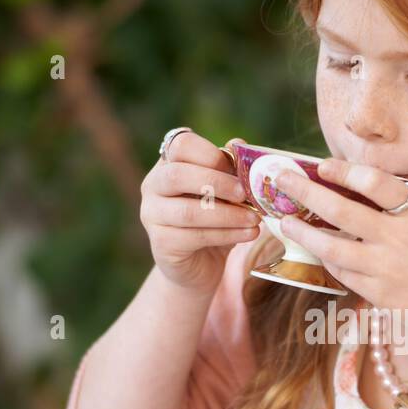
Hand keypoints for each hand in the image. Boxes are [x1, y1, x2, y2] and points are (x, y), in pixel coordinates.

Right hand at [140, 132, 260, 293]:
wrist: (201, 265)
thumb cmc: (216, 221)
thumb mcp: (227, 193)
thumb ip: (231, 169)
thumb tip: (239, 143)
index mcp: (169, 163)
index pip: (180, 144)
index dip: (211, 154)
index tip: (238, 171)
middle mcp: (153, 186)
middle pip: (177, 175)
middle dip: (217, 183)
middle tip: (245, 194)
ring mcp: (152, 215)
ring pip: (189, 211)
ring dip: (228, 214)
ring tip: (255, 219)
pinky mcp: (161, 244)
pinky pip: (195, 236)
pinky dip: (227, 234)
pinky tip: (249, 234)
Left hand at [275, 157, 407, 339]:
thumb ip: (403, 207)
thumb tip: (360, 186)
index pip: (375, 183)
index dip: (345, 170)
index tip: (323, 165)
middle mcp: (398, 240)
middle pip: (340, 211)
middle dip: (305, 192)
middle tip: (281, 179)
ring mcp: (385, 270)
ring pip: (331, 247)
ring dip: (303, 232)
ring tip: (285, 221)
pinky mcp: (378, 295)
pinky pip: (343, 273)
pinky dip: (329, 259)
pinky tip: (320, 250)